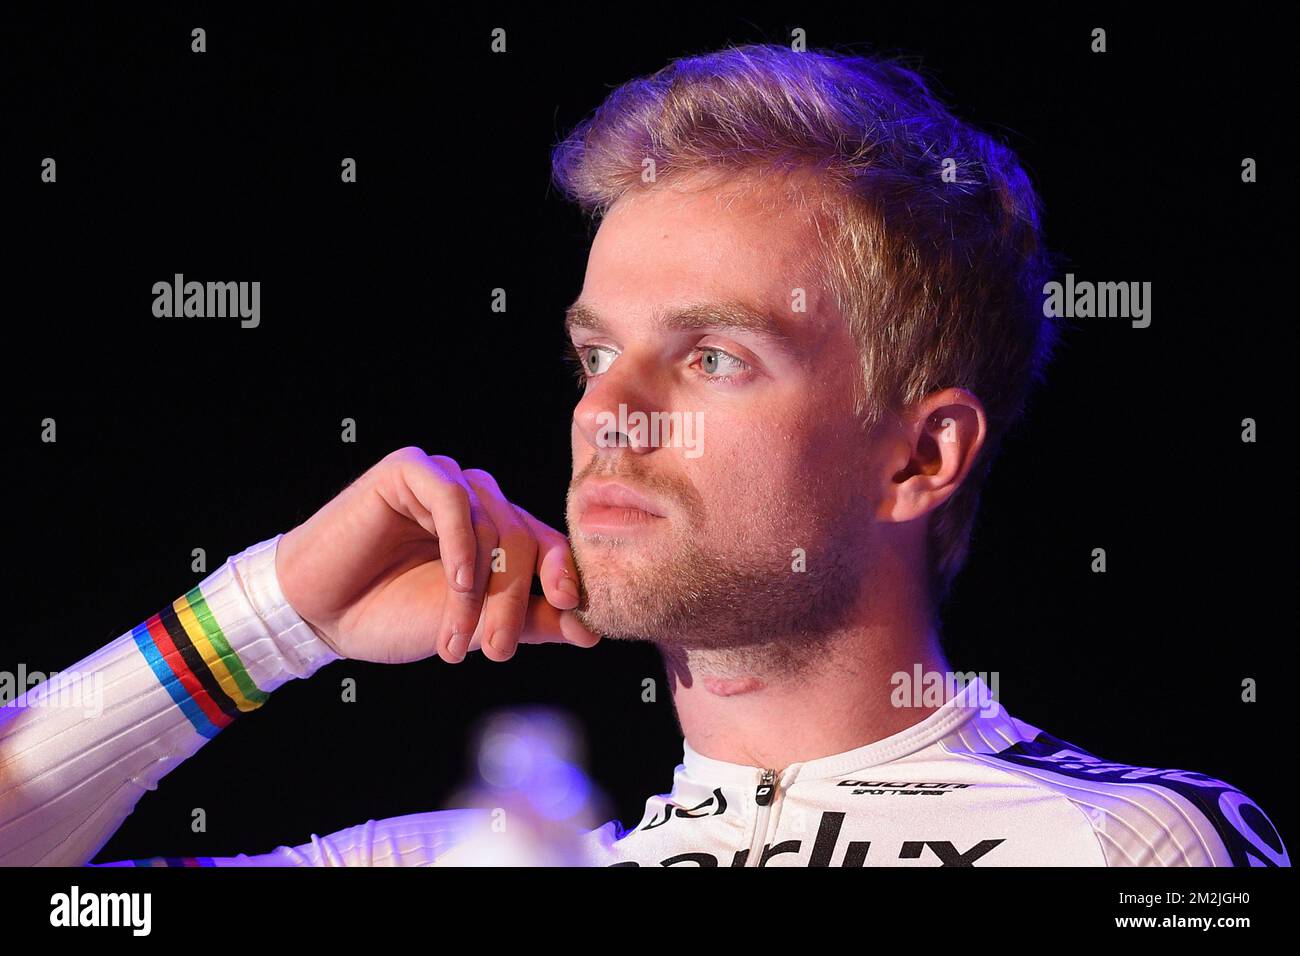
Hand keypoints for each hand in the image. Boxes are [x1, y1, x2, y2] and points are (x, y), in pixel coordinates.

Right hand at [273, 447, 598, 663]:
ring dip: (478, 590)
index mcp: (499, 531)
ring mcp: (445, 481)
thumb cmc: (394, 615)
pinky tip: (456, 582)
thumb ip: (532, 623)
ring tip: (457, 638)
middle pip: (522, 539)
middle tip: (493, 651)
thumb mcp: (475, 626)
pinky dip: (461, 543)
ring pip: (492, 524)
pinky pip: (451, 499)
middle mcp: (478, 500)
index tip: (573, 609)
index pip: (550, 544)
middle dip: (513, 601)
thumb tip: (591, 631)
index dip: (566, 574)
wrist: (320, 612)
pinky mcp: (408, 470)